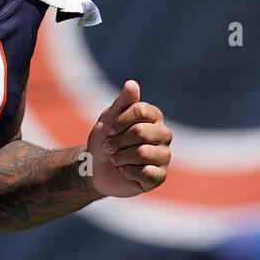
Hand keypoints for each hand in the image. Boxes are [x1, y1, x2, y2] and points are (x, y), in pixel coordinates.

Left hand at [87, 80, 171, 197]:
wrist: (95, 167)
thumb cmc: (105, 139)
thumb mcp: (109, 118)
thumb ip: (122, 102)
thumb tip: (132, 83)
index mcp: (154, 117)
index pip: (141, 110)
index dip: (120, 121)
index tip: (110, 129)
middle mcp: (163, 134)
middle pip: (141, 132)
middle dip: (118, 141)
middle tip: (109, 147)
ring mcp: (164, 156)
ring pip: (142, 153)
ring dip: (120, 157)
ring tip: (116, 159)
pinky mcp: (159, 176)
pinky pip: (146, 172)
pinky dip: (127, 172)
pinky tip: (125, 171)